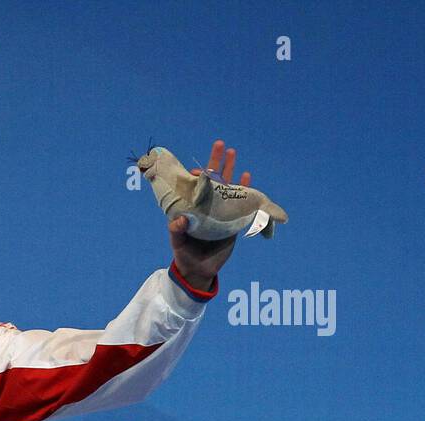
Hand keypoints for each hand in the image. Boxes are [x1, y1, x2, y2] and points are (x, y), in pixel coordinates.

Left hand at [167, 139, 251, 291]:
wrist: (199, 271)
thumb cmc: (184, 257)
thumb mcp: (178, 244)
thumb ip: (177, 232)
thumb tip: (180, 220)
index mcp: (192, 209)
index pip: (195, 187)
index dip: (198, 176)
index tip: (198, 168)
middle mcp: (206, 207)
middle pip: (212, 180)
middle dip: (216, 162)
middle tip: (220, 144)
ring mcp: (220, 212)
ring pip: (227, 187)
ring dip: (230, 170)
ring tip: (233, 152)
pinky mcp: (232, 220)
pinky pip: (240, 202)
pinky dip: (244, 189)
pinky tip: (247, 175)